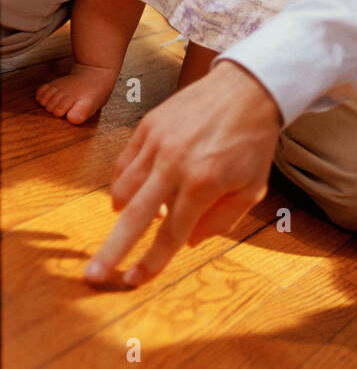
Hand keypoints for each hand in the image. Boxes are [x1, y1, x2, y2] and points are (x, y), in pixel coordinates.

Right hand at [83, 61, 282, 287]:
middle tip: (92, 275)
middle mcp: (175, 163)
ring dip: (121, 212)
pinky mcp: (148, 124)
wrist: (248, 88)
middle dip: (111, 250)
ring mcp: (158, 142)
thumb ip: (222, 220)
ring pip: (123, 188)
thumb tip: (188, 242)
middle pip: (134, 217)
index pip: (170, 233)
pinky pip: (124, 162)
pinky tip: (129, 191)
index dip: (151, 262)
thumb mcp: (252, 187)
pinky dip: (121, 182)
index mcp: (203, 183)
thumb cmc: (252, 141)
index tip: (134, 280)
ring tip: (127, 219)